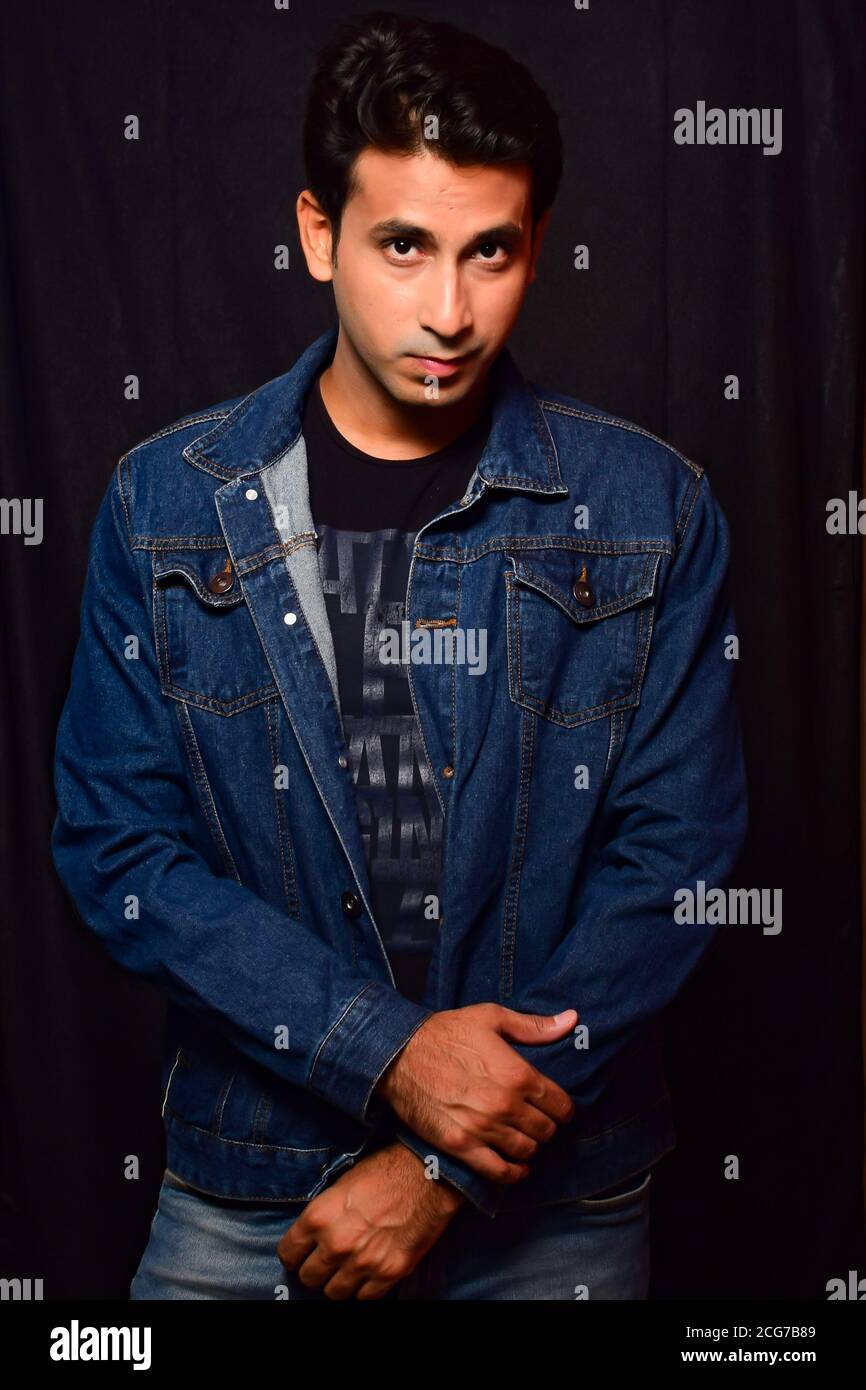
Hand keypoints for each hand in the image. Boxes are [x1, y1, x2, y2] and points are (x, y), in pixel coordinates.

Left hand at [276, 1142, 464, 1300]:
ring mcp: (363, 1261)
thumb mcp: (342, 1184)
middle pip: (309, 1278)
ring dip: (337, 1282)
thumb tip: (311, 1237)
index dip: (294, 1254)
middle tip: (325, 1261)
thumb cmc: (385, 1171)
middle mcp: (337, 1243)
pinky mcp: (389, 1273)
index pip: (288, 1253)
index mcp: (319, 1216)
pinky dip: (363, 1290)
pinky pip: (364, 1298)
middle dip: (315, 1269)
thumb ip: (323, 1215)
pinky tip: (366, 1274)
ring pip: (333, 1293)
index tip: (301, 1253)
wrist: (428, 1173)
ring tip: (346, 1269)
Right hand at [376, 1003, 577, 1182]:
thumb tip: (571, 1020)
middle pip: (546, 1130)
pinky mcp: (461, 1146)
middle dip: (546, 1126)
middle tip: (537, 1120)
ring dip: (530, 1146)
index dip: (562, 1108)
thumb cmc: (446, 1033)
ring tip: (522, 1136)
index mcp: (518, 1074)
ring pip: (526, 1151)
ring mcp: (483, 1129)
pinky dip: (514, 1173)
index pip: (560, 1105)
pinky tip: (517, 1166)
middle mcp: (505, 1105)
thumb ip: (534, 1026)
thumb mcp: (491, 1018)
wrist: (398, 1055)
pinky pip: (500, 1172)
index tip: (556, 1107)